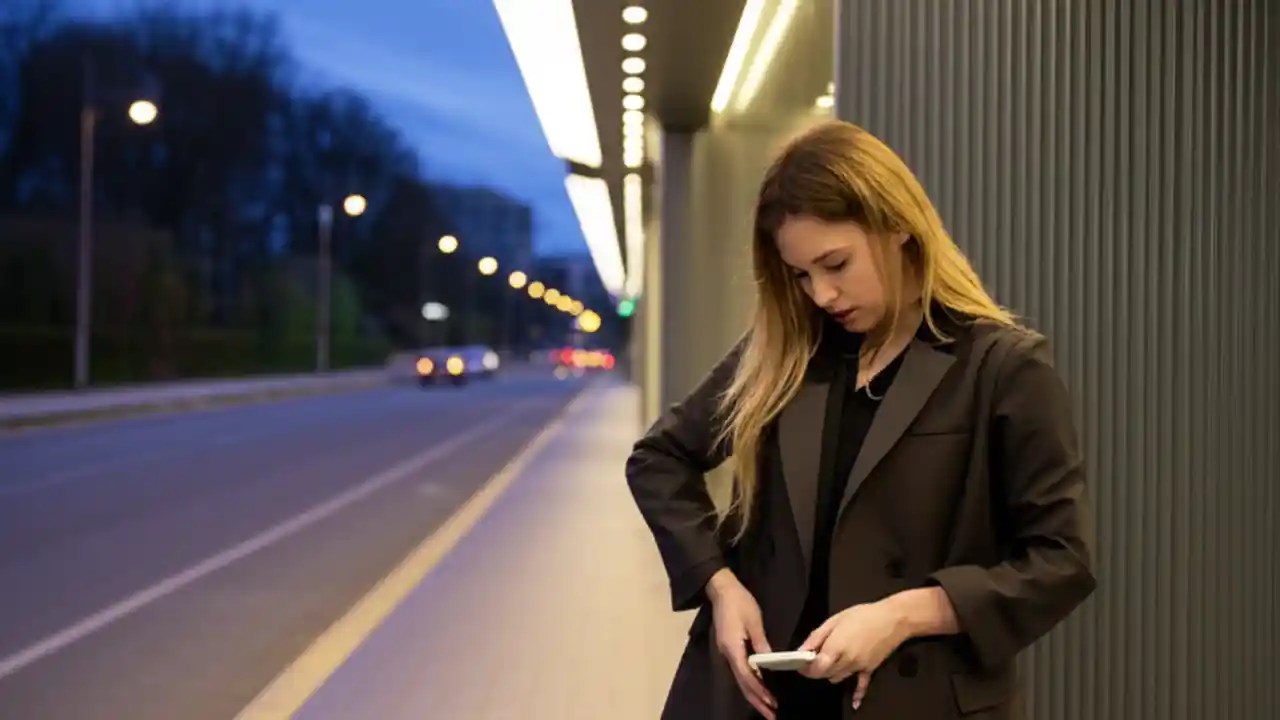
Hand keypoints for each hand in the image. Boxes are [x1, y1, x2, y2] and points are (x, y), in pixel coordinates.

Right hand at [705, 569, 776, 718]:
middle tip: (771, 715)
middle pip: (742, 683)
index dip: (759, 690)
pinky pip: (739, 671)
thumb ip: (761, 643)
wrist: (722, 590)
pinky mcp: (729, 648)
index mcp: (732, 647)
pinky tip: (758, 689)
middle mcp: (727, 654)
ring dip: (753, 695)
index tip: (771, 702)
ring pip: (740, 680)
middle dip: (756, 700)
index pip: (746, 675)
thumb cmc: (739, 602)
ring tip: (767, 708)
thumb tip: (769, 662)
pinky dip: (749, 683)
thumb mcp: (754, 621)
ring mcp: (726, 652)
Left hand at [798, 599, 907, 709]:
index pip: (816, 668)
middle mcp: (846, 661)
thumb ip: (816, 637)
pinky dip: (857, 693)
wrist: (893, 619)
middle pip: (825, 674)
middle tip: (811, 660)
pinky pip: (862, 685)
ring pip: (838, 678)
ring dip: (831, 673)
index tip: (800, 663)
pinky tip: (855, 703)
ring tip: (829, 662)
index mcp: (836, 647)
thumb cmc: (862, 615)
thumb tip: (801, 650)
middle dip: (816, 669)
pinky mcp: (870, 669)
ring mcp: (859, 667)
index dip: (805, 668)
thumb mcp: (834, 620)